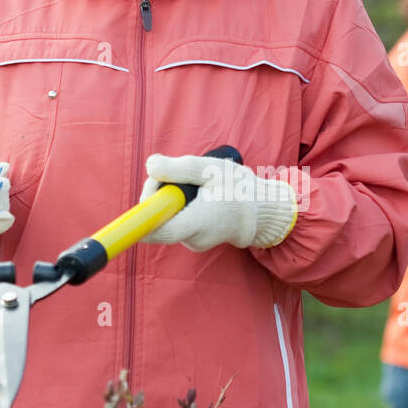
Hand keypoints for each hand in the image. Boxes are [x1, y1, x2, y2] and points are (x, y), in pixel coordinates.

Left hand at [138, 152, 297, 251]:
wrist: (262, 211)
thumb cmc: (240, 189)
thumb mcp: (211, 170)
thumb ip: (179, 169)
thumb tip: (149, 165)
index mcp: (198, 222)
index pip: (159, 230)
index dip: (145, 212)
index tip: (148, 191)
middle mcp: (194, 238)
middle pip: (159, 222)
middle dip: (158, 196)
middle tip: (170, 174)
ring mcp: (194, 243)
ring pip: (167, 221)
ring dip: (170, 201)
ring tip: (193, 186)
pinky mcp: (195, 240)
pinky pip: (177, 223)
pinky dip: (180, 209)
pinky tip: (197, 198)